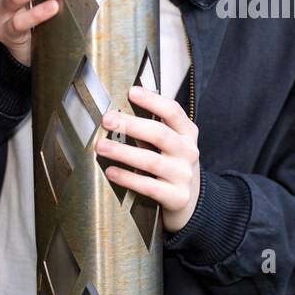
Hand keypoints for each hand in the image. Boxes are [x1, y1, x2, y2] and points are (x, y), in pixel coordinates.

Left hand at [95, 85, 201, 231]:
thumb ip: (152, 129)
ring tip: (102, 146)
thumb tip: (118, 114)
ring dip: (124, 152)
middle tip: (108, 120)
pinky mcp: (176, 197)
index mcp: (187, 133)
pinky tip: (112, 172)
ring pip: (152, 161)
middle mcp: (188, 152)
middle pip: (159, 134)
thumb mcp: (172, 144)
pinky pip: (149, 186)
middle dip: (131, 125)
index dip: (153, 100)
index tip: (131, 92)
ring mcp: (183, 175)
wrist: (192, 202)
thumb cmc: (175, 167)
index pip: (173, 112)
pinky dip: (128, 178)